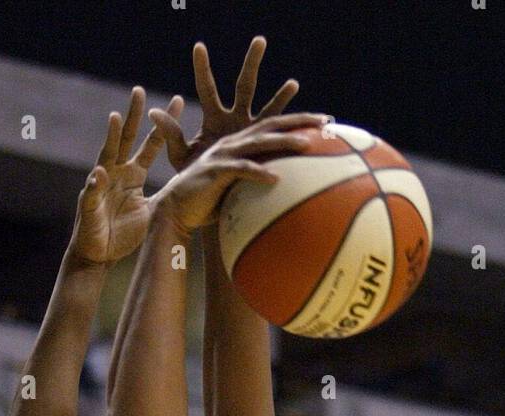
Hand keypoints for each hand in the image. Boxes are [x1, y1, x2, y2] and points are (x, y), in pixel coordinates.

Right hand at [69, 87, 170, 265]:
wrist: (99, 254)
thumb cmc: (123, 233)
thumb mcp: (151, 211)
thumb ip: (166, 195)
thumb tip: (192, 188)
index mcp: (133, 174)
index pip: (151, 144)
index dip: (164, 126)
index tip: (177, 101)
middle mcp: (116, 173)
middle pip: (127, 139)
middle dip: (133, 115)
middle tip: (140, 90)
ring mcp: (101, 185)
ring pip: (106, 156)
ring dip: (111, 138)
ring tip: (116, 119)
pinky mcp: (88, 204)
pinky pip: (92, 193)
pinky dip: (96, 184)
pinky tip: (100, 174)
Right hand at [149, 114, 326, 233]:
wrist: (179, 209)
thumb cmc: (210, 200)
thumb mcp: (235, 187)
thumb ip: (255, 180)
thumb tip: (282, 188)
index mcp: (241, 141)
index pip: (275, 125)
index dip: (299, 120)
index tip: (325, 121)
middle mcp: (234, 141)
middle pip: (272, 124)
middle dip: (297, 117)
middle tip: (324, 119)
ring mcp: (225, 154)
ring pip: (259, 143)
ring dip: (283, 141)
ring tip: (306, 144)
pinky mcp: (216, 170)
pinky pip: (241, 170)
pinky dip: (258, 174)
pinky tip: (275, 179)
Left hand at [153, 35, 300, 172]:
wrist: (212, 201)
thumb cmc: (196, 178)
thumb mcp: (181, 156)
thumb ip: (171, 134)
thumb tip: (152, 112)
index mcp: (213, 117)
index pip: (206, 88)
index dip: (202, 69)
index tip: (199, 47)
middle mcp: (235, 118)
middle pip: (244, 85)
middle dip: (252, 63)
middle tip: (260, 41)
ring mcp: (251, 131)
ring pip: (268, 108)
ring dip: (281, 95)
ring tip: (293, 84)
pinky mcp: (263, 147)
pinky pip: (279, 138)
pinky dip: (293, 130)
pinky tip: (307, 125)